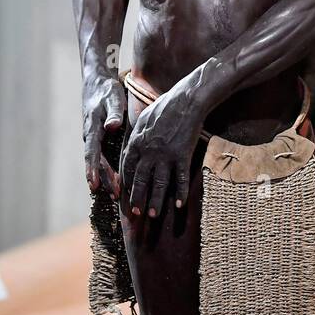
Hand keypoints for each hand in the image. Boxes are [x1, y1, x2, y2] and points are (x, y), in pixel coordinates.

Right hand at [82, 78, 124, 199]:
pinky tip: (117, 182)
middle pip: (96, 163)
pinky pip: (102, 159)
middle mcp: (91, 137)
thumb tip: (112, 127)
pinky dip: (108, 172)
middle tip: (115, 195)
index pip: (92, 153)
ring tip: (116, 195)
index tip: (95, 184)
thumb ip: (114, 112)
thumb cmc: (107, 91)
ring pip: (99, 163)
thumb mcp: (113, 98)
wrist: (97, 84)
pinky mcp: (99, 141)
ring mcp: (94, 140)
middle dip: (104, 179)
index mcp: (92, 129)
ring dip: (106, 179)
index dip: (93, 170)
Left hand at [119, 80, 204, 218]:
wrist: (188, 100)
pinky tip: (179, 205)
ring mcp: (166, 155)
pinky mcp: (182, 155)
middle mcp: (149, 151)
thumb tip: (130, 145)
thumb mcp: (143, 117)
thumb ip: (135, 134)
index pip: (128, 167)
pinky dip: (180, 193)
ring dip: (156, 200)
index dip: (127, 182)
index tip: (126, 193)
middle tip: (135, 212)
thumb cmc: (165, 106)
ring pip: (159, 183)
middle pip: (141, 179)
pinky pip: (180, 178)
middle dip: (137, 197)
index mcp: (137, 141)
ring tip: (153, 214)